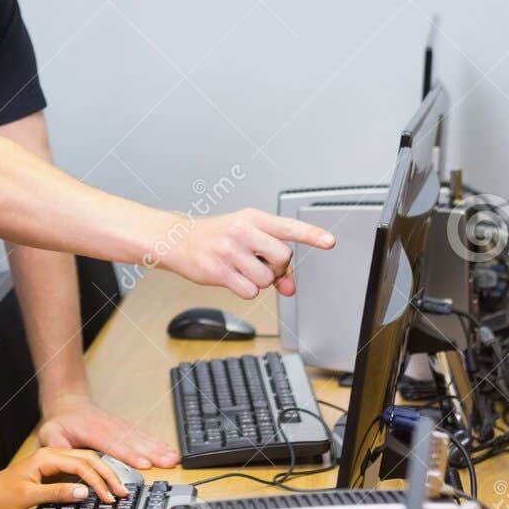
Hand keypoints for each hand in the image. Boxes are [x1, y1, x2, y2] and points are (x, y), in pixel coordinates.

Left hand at [0, 447, 130, 508]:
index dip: (98, 481)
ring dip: (104, 474)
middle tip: (122, 492)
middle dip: (108, 475)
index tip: (110, 496)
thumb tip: (84, 493)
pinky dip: (94, 475)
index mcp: (47, 457)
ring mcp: (52, 461)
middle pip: (88, 460)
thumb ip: (57, 493)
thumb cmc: (2, 494)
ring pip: (86, 462)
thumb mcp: (29, 496)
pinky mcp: (52, 469)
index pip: (81, 465)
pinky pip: (79, 468)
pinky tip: (103, 483)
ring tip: (119, 487)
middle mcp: (52, 455)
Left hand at [38, 396, 177, 470]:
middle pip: (134, 441)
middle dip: (152, 453)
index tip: (143, 463)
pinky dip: (158, 443)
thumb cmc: (60, 423)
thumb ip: (57, 447)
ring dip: (159, 448)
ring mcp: (120, 427)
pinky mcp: (126, 429)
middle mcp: (110, 428)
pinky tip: (169, 451)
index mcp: (93, 431)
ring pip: (142, 438)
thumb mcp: (50, 435)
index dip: (129, 454)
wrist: (68, 404)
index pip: (113, 444)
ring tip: (174, 458)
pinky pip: (144, 436)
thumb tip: (64, 459)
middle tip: (168, 463)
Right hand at [160, 208, 333, 298]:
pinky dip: (246, 290)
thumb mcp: (246, 238)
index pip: (288, 226)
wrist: (178, 241)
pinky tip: (233, 278)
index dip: (311, 235)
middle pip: (283, 256)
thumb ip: (272, 260)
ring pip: (267, 278)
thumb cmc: (217, 237)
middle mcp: (242, 231)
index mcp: (252, 218)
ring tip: (243, 269)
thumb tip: (290, 288)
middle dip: (278, 266)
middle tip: (262, 263)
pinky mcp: (219, 271)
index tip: (330, 242)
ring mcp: (230, 251)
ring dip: (260, 281)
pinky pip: (250, 291)